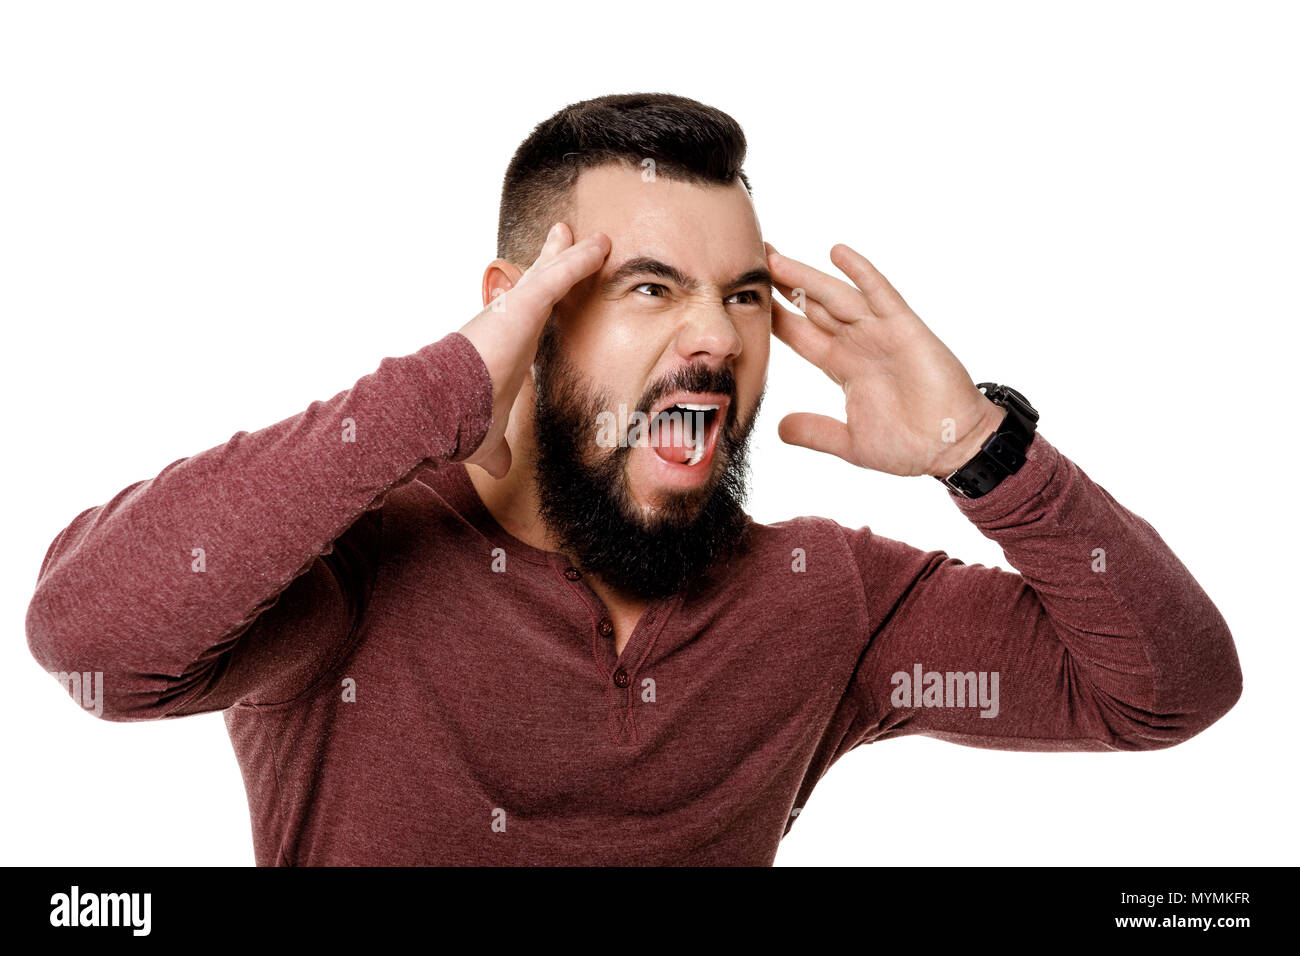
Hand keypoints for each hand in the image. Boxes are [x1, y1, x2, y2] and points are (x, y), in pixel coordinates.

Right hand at [459, 223, 609, 476]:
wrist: (438, 411)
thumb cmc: (457, 423)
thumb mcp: (486, 437)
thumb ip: (496, 448)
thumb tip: (501, 469)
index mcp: (504, 348)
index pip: (527, 316)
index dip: (539, 297)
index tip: (549, 284)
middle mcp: (508, 324)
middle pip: (538, 282)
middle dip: (554, 258)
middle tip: (568, 235)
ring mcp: (514, 312)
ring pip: (550, 275)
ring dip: (575, 254)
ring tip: (600, 237)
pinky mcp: (521, 307)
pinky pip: (557, 277)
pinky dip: (580, 261)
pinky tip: (601, 247)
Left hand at [766, 242, 1005, 477]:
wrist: (951, 447)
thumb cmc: (908, 445)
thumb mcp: (850, 442)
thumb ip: (815, 432)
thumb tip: (779, 429)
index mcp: (842, 366)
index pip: (799, 334)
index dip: (774, 316)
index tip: (747, 299)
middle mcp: (857, 343)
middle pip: (811, 306)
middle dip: (783, 285)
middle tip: (754, 259)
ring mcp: (880, 333)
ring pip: (835, 296)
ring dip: (806, 276)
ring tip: (775, 256)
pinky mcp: (905, 329)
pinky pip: (880, 294)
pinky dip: (860, 272)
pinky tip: (837, 252)